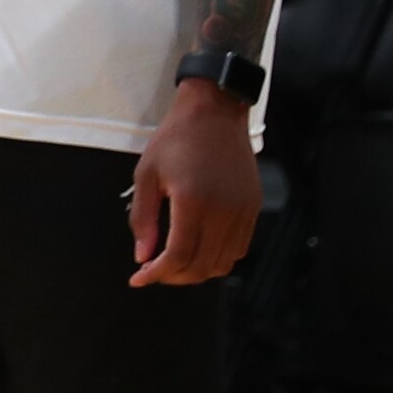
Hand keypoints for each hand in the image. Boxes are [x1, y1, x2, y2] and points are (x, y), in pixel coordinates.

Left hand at [126, 82, 260, 287]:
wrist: (214, 113)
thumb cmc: (175, 140)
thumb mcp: (146, 175)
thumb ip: (143, 219)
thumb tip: (142, 256)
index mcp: (194, 202)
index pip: (179, 256)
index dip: (158, 274)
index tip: (138, 279)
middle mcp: (224, 211)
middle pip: (203, 266)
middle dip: (175, 277)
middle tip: (154, 272)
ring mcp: (244, 211)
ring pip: (224, 262)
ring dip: (197, 270)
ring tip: (174, 264)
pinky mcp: (254, 207)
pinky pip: (240, 247)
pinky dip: (218, 257)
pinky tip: (199, 249)